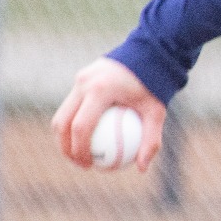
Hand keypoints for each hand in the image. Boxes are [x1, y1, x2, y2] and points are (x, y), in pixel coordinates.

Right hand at [51, 58, 165, 171]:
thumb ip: (150, 140)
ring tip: (79, 154)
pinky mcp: (81, 78)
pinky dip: (74, 123)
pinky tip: (87, 138)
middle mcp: (84, 83)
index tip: (89, 165)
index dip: (79, 150)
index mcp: (100, 90)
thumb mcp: (157, 113)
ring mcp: (80, 78)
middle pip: (63, 122)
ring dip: (65, 136)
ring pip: (62, 113)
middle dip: (65, 147)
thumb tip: (141, 168)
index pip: (80, 127)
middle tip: (80, 164)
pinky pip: (72, 105)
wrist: (150, 52)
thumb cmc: (155, 84)